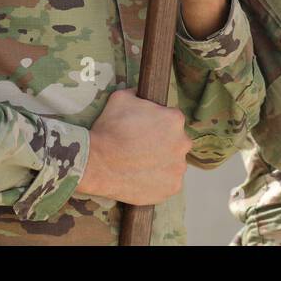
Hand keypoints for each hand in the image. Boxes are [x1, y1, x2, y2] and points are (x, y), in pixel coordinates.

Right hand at [76, 88, 191, 203]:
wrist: (97, 163)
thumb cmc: (109, 129)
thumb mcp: (121, 98)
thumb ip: (137, 94)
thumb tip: (140, 93)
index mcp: (175, 119)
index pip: (172, 120)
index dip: (157, 125)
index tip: (144, 131)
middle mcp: (183, 143)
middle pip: (176, 142)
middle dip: (162, 144)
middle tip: (141, 149)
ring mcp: (178, 167)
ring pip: (173, 163)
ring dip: (162, 163)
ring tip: (140, 165)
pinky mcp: (172, 188)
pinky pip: (169, 182)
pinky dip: (158, 181)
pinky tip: (142, 177)